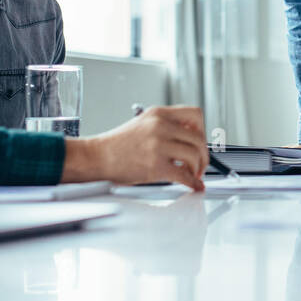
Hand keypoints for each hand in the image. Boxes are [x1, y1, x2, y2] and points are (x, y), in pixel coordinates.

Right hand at [63, 105, 207, 189]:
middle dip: (203, 154)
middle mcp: (160, 126)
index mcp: (158, 114)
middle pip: (198, 138)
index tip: (200, 141)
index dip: (202, 129)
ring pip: (194, 155)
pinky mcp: (156, 166)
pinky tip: (192, 186)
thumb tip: (190, 140)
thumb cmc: (117, 145)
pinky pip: (184, 175)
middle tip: (200, 164)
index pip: (195, 114)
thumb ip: (166, 127)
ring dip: (198, 168)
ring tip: (192, 174)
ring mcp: (158, 145)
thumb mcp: (143, 124)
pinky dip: (192, 183)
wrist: (96, 157)